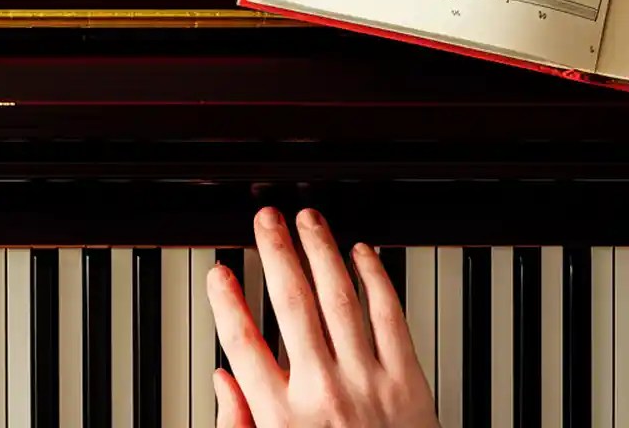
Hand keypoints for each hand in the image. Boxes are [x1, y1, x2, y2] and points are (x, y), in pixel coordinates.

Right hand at [208, 207, 441, 426]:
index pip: (243, 343)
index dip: (226, 301)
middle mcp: (323, 393)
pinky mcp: (409, 382)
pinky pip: (390, 317)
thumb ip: (238, 423)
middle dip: (276, 252)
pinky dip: (376, 279)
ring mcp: (368, 383)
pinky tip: (363, 254)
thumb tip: (221, 381)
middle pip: (292, 304)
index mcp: (282, 417)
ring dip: (322, 251)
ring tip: (308, 221)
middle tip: (266, 221)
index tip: (219, 273)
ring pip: (340, 298)